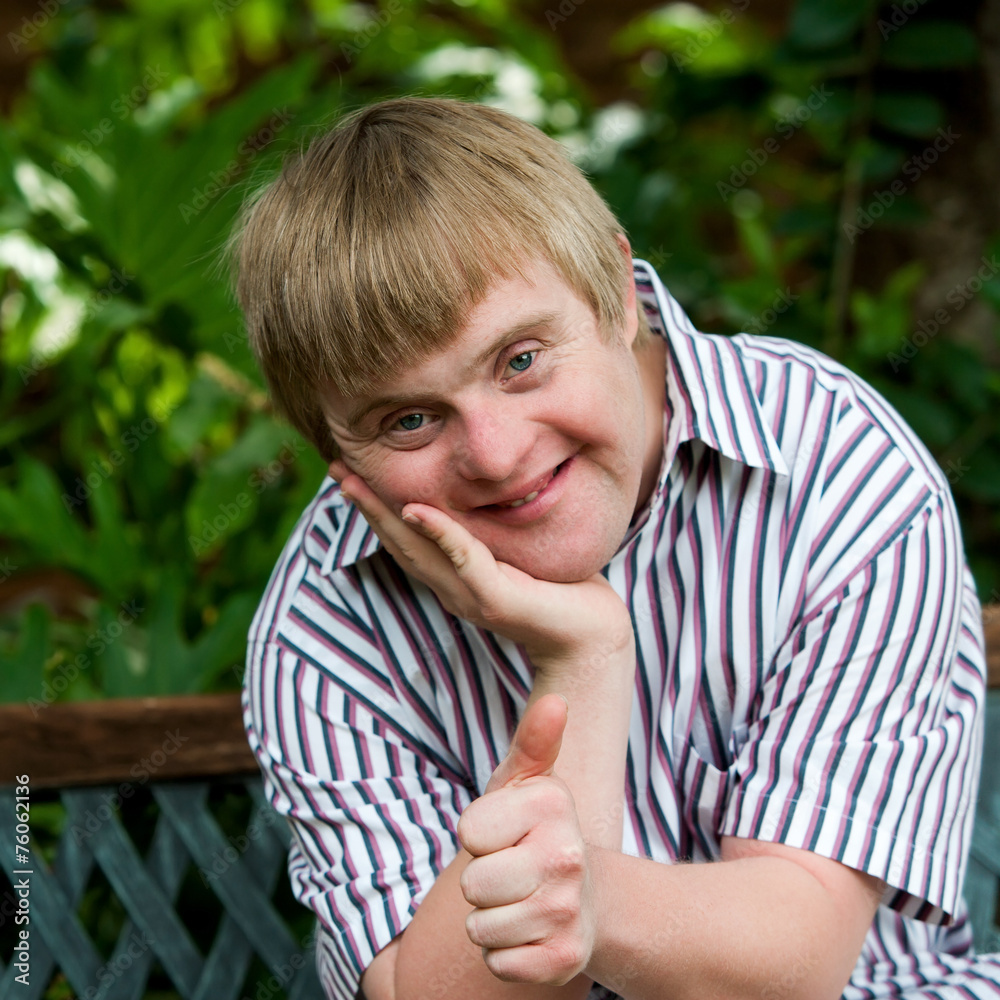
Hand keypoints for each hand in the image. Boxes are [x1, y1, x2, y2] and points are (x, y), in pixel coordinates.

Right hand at [331, 463, 632, 666]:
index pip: (406, 539)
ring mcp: (471, 596)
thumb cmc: (563, 590)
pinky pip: (464, 559)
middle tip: (337, 469)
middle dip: (366, 505)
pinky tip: (415, 509)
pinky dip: (439, 533)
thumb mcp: (518, 552)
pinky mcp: (497, 599)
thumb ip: (493, 532)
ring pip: (417, 550)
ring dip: (384, 514)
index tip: (352, 474)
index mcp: (455, 578)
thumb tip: (485, 493)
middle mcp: (453, 588)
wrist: (595, 637)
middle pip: (399, 542)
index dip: (377, 509)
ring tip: (355, 483)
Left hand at [457, 693, 596, 983]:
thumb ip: (533, 740)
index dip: (478, 835)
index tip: (505, 832)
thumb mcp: (527, 782)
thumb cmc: (537, 830)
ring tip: (520, 900)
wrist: (587, 896)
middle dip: (482, 882)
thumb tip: (556, 702)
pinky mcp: (563, 960)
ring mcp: (567, 911)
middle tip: (512, 871)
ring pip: (480, 928)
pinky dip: (504, 954)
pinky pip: (497, 963)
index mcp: (554, 807)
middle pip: (473, 886)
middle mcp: (568, 857)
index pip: (469, 832)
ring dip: (492, 919)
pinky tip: (529, 932)